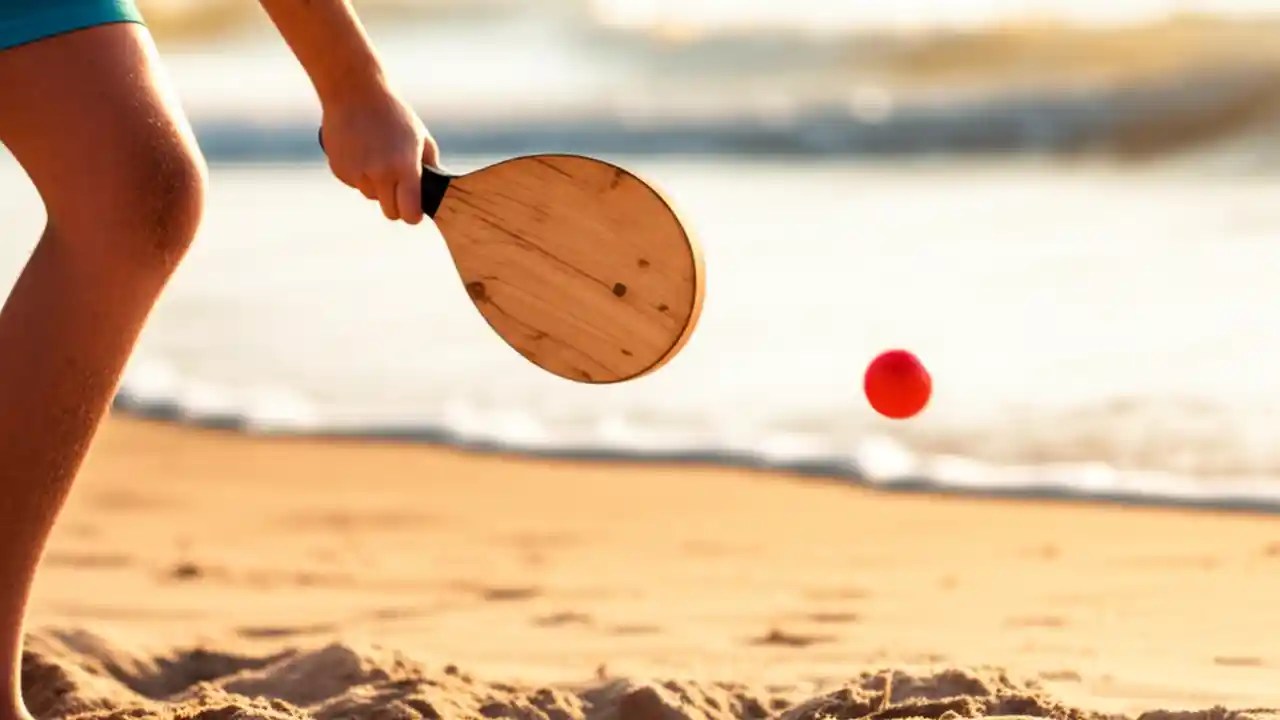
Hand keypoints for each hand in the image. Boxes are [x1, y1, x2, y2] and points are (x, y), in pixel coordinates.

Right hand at [320, 86, 440, 224]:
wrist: (354, 92)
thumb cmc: (393, 114)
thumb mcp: (420, 137)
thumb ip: (429, 165)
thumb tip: (433, 189)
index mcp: (404, 168)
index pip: (409, 214)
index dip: (413, 216)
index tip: (414, 211)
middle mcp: (380, 174)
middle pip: (390, 212)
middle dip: (396, 205)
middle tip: (398, 189)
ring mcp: (357, 173)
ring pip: (371, 196)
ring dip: (376, 185)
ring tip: (377, 156)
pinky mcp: (339, 170)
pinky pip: (354, 183)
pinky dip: (358, 174)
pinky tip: (361, 151)